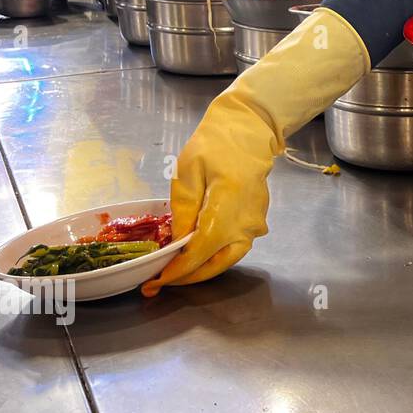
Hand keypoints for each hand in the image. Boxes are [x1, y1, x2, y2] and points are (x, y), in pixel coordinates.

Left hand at [146, 91, 277, 293]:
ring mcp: (256, 223)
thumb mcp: (187, 174)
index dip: (177, 270)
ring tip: (177, 270)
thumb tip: (177, 243)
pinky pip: (235, 245)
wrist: (249, 130)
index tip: (155, 280)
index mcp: (227, 207)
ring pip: (228, 259)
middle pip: (217, 263)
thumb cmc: (214, 145)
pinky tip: (195, 251)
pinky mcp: (258, 221)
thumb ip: (182, 212)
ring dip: (203, 268)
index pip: (200, 252)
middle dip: (188, 277)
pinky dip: (215, 254)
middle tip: (161, 281)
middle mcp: (247, 222)